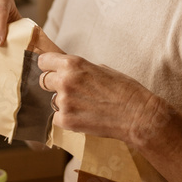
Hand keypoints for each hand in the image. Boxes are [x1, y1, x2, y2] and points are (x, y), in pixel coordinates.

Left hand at [37, 52, 154, 146]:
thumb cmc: (125, 90)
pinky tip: (82, 116)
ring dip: (62, 102)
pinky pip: (56, 117)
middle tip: (69, 90)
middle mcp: (65, 81)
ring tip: (82, 105)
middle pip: (43, 81)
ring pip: (51, 100)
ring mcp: (64, 102)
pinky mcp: (66, 120)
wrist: (138, 115)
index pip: (44, 61)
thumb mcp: (101, 68)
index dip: (49, 66)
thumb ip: (80, 69)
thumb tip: (69, 71)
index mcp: (73, 64)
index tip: (52, 70)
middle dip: (53, 84)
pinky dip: (66, 118)